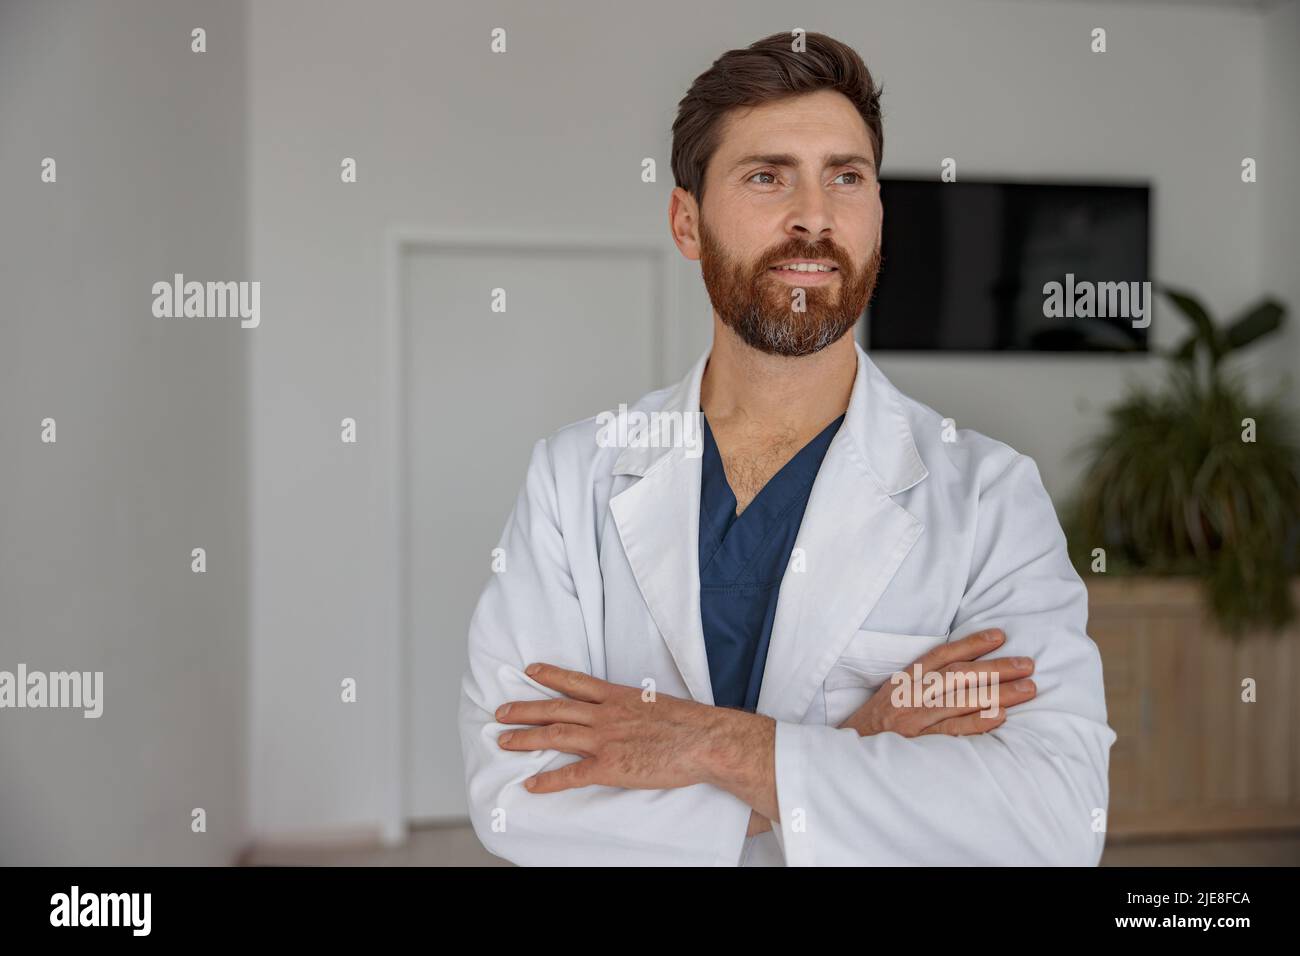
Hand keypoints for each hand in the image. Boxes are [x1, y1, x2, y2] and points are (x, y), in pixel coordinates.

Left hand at [495, 662, 730, 793]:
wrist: (704, 740)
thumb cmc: (689, 723)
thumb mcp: (657, 704)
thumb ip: (636, 707)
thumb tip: (630, 713)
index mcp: (618, 696)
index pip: (576, 682)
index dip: (550, 676)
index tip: (531, 671)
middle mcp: (605, 714)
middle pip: (555, 709)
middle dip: (524, 710)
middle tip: (500, 713)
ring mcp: (606, 740)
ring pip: (555, 736)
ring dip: (526, 739)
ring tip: (504, 742)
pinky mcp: (611, 766)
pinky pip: (572, 774)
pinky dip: (549, 779)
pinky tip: (531, 783)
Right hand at [838, 628, 1035, 737]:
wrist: (850, 754)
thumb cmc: (878, 724)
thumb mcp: (893, 693)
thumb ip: (922, 681)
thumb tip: (963, 670)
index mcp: (906, 679)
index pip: (943, 655)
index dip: (971, 643)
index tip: (1000, 636)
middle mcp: (911, 694)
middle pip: (960, 675)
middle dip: (997, 668)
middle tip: (1027, 664)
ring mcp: (916, 718)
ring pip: (963, 700)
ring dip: (999, 693)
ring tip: (1028, 689)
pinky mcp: (921, 742)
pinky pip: (954, 730)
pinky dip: (978, 722)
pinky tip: (1002, 717)